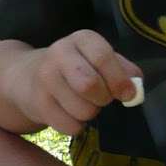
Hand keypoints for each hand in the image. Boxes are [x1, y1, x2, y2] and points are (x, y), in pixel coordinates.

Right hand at [10, 31, 141, 136]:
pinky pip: (70, 126)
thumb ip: (124, 70)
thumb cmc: (79, 67)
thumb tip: (135, 88)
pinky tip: (70, 112)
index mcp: (82, 39)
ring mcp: (44, 79)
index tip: (128, 94)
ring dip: (92, 113)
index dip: (119, 80)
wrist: (30, 77)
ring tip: (85, 102)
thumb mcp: (101, 59)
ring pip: (82, 110)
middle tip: (104, 97)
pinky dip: (78, 125)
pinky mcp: (37, 103)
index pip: (103, 58)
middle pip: (89, 85)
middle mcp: (59, 54)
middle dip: (104, 98)